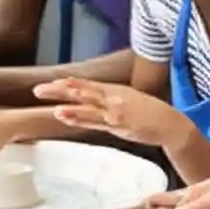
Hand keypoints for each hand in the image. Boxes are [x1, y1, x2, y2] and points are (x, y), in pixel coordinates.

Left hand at [34, 77, 190, 147]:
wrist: (170, 124)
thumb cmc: (151, 113)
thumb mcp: (129, 101)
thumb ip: (110, 102)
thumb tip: (94, 104)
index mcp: (115, 90)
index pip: (87, 85)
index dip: (69, 84)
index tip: (53, 82)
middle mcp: (113, 97)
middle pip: (81, 92)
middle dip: (59, 90)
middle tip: (39, 90)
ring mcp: (115, 111)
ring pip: (87, 107)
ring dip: (68, 106)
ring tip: (52, 105)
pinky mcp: (119, 125)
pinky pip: (95, 122)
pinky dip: (80, 119)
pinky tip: (67, 118)